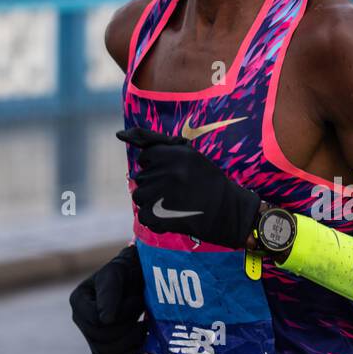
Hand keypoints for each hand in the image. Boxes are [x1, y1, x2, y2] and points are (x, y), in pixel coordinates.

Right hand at [69, 244, 146, 353]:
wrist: (135, 278)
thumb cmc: (125, 271)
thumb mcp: (116, 272)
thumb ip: (109, 292)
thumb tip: (105, 320)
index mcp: (78, 301)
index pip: (97, 321)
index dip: (121, 314)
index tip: (137, 299)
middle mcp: (79, 320)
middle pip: (101, 339)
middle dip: (127, 327)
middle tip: (141, 313)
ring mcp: (89, 335)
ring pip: (105, 353)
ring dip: (129, 342)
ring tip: (143, 327)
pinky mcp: (101, 347)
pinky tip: (137, 344)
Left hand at [118, 127, 261, 249]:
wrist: (230, 212)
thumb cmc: (209, 181)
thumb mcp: (189, 154)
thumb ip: (158, 143)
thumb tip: (122, 134)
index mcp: (174, 154)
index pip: (145, 157)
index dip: (155, 167)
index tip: (171, 175)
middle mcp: (167, 171)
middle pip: (141, 178)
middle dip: (154, 185)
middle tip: (177, 192)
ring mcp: (161, 194)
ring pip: (139, 196)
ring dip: (152, 202)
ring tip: (173, 204)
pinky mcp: (159, 216)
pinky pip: (143, 216)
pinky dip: (155, 219)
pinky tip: (171, 217)